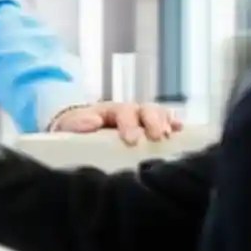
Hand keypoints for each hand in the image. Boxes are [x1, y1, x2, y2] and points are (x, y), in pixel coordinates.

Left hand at [49, 101, 182, 144]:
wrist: (75, 133)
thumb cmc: (74, 130)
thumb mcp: (69, 125)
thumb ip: (77, 124)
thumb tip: (92, 122)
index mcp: (110, 110)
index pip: (124, 112)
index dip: (130, 124)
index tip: (131, 140)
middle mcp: (128, 111)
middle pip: (145, 110)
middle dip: (152, 121)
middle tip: (156, 137)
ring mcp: (140, 119)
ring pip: (157, 114)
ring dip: (165, 122)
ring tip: (169, 135)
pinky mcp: (147, 130)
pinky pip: (163, 123)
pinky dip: (172, 125)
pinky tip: (181, 130)